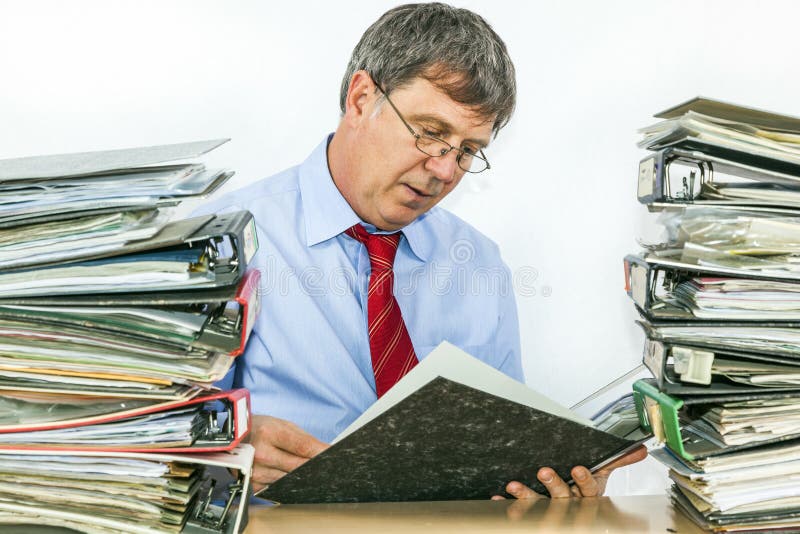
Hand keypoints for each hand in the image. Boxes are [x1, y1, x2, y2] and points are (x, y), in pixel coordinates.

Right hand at [248, 415, 328, 491]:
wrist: (234, 438)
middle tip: (328, 467)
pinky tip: (290, 476)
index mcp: (269, 432)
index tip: (333, 456)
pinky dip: (288, 483)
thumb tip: (327, 451)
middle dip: (315, 467)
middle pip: (298, 466)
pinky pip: (278, 488)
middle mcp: (260, 452)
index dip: (321, 453)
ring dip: (302, 476)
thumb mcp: (283, 425)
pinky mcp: (253, 484)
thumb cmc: (260, 428)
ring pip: (290, 480)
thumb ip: (305, 439)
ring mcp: (256, 471)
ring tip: (309, 470)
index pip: (302, 446)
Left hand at [491, 445, 647, 499]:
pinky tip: (498, 497)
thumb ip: (618, 461)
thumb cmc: (583, 492)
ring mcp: (549, 509)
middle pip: (562, 497)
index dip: (583, 479)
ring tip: (514, 485)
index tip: (576, 468)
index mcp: (586, 495)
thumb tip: (640, 450)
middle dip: (553, 484)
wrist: (571, 519)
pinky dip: (507, 503)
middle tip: (543, 471)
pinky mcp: (532, 512)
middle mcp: (568, 504)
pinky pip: (519, 510)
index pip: (588, 489)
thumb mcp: (602, 477)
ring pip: (539, 504)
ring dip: (526, 495)